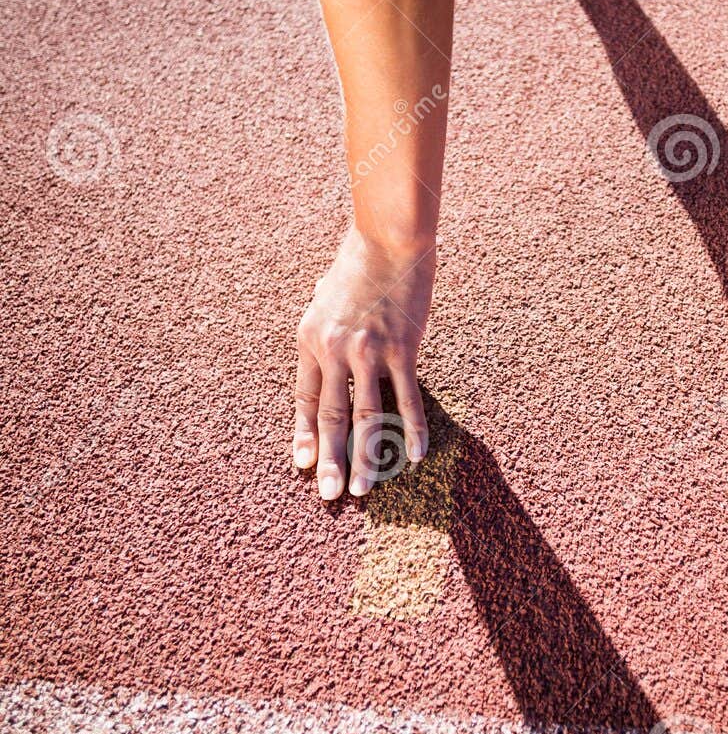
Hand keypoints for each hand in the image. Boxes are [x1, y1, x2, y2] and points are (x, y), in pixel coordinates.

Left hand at [293, 229, 433, 499]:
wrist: (388, 236)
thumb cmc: (359, 259)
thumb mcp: (327, 294)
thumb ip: (327, 325)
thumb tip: (328, 340)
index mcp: (310, 339)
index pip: (304, 399)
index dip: (304, 436)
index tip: (304, 465)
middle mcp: (334, 350)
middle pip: (330, 417)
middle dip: (330, 461)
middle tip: (330, 496)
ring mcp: (368, 352)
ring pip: (366, 417)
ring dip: (366, 459)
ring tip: (365, 489)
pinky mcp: (402, 349)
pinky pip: (407, 399)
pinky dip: (413, 431)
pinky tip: (416, 456)